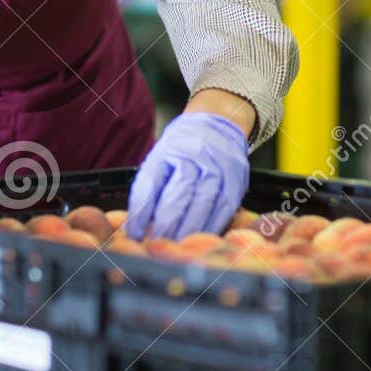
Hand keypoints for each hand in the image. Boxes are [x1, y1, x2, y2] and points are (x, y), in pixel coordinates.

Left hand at [124, 112, 248, 240]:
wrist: (220, 122)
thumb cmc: (185, 146)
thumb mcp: (161, 156)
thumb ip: (151, 188)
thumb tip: (136, 226)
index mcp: (169, 149)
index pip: (151, 182)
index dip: (141, 212)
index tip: (134, 234)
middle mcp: (194, 155)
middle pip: (178, 194)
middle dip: (166, 225)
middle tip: (156, 246)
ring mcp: (218, 167)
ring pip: (203, 204)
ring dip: (188, 231)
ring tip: (177, 249)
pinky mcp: (236, 180)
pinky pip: (224, 209)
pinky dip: (211, 227)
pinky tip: (201, 240)